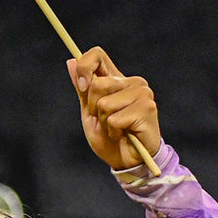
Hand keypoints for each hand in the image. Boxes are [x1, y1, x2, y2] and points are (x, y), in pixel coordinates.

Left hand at [67, 47, 159, 170]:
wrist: (127, 162)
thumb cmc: (110, 139)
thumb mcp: (90, 113)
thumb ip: (82, 89)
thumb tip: (70, 62)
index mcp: (116, 79)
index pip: (98, 55)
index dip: (85, 66)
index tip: (82, 87)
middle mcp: (131, 82)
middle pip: (97, 84)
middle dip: (93, 109)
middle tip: (106, 122)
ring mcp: (142, 93)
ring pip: (105, 103)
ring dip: (105, 123)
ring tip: (116, 129)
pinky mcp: (147, 108)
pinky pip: (115, 119)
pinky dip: (113, 132)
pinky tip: (123, 134)